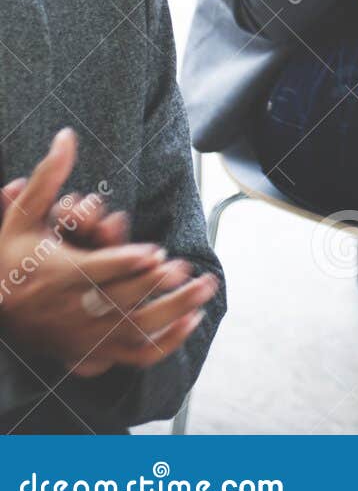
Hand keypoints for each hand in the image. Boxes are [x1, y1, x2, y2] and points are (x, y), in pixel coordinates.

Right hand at [0, 129, 215, 378]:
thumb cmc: (11, 258)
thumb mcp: (22, 218)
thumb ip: (49, 179)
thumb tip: (66, 135)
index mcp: (57, 276)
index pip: (94, 273)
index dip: (126, 264)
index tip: (155, 252)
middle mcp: (72, 311)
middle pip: (121, 303)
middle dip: (157, 287)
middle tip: (187, 268)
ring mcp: (85, 336)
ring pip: (135, 330)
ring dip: (175, 311)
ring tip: (205, 286)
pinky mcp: (94, 352)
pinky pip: (135, 355)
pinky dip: (166, 343)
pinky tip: (192, 320)